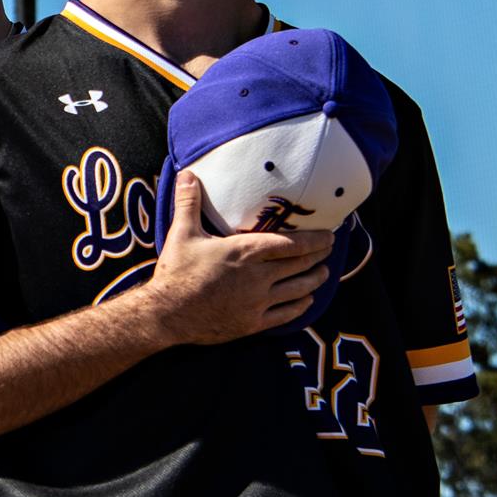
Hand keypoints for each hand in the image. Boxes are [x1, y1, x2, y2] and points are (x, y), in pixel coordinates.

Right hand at [140, 172, 335, 345]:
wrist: (166, 314)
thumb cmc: (176, 272)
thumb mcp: (182, 233)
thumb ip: (189, 202)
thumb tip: (188, 173)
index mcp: (246, 251)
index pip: (291, 244)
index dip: (315, 240)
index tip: (330, 236)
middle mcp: (259, 277)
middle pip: (300, 265)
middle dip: (319, 256)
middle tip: (330, 250)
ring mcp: (258, 302)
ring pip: (299, 289)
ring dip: (315, 279)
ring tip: (324, 272)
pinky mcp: (253, 322)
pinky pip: (287, 314)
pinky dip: (301, 306)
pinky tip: (307, 300)